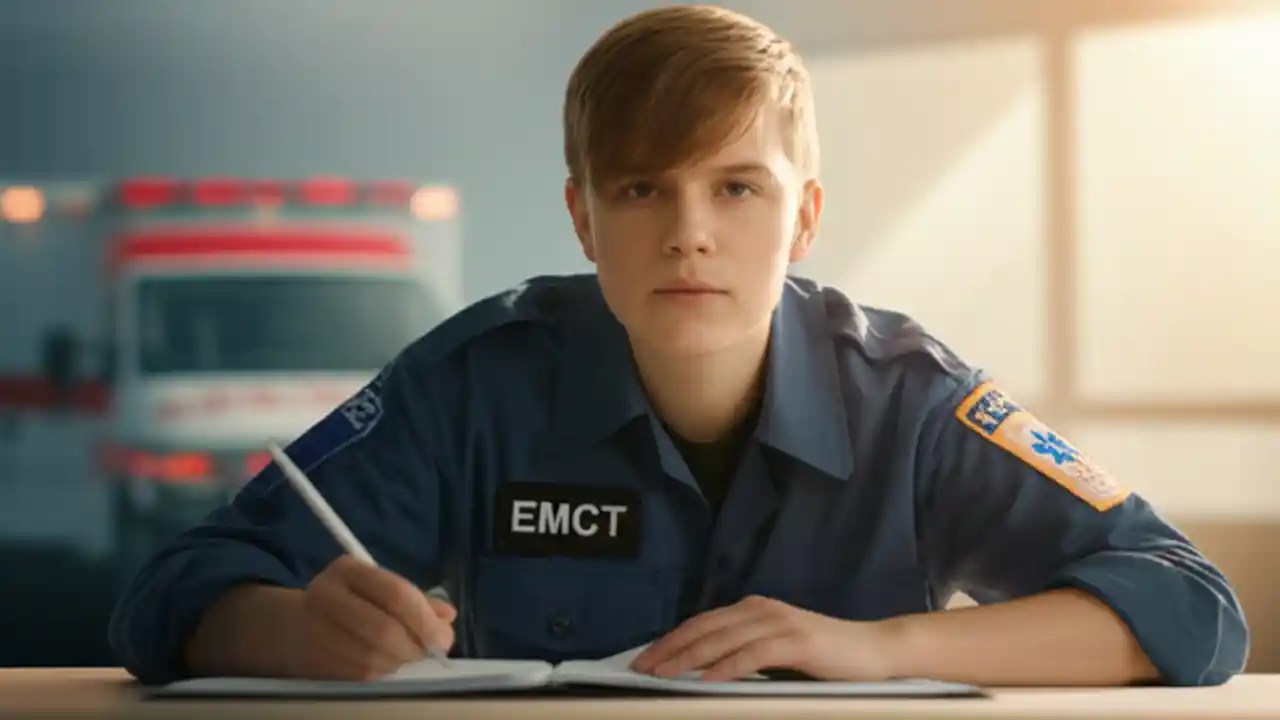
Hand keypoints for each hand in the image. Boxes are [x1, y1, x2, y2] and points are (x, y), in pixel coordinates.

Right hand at [288, 555, 456, 680]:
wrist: (291, 626)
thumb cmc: (349, 602)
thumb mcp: (378, 587)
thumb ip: (415, 599)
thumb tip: (447, 616)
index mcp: (347, 570)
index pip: (395, 593)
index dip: (425, 619)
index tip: (444, 636)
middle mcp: (327, 596)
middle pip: (384, 630)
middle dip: (416, 646)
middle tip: (432, 651)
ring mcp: (316, 631)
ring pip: (373, 657)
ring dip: (401, 661)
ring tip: (408, 655)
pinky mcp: (314, 661)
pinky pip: (361, 674)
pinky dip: (383, 672)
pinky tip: (386, 663)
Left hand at [629, 595, 898, 681]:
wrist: (873, 649)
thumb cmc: (825, 654)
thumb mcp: (777, 648)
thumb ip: (744, 650)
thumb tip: (702, 669)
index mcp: (753, 609)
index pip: (701, 623)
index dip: (670, 640)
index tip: (644, 658)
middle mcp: (761, 609)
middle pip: (703, 628)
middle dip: (668, 649)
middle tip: (641, 668)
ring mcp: (779, 623)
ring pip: (721, 640)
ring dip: (688, 659)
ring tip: (663, 675)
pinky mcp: (796, 641)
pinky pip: (753, 654)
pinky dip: (727, 667)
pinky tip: (707, 680)